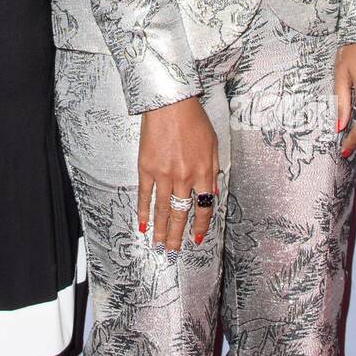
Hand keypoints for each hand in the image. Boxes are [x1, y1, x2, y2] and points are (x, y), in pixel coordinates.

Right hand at [137, 98, 219, 250]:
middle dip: (177, 235)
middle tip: (173, 250)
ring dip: (160, 230)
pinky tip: (142, 224)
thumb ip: (213, 170)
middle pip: (180, 213)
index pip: (203, 207)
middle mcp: (184, 178)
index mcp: (203, 172)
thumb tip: (212, 193)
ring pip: (162, 209)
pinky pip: (145, 195)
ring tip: (158, 244)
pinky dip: (143, 211)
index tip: (197, 238)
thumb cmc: (193, 120)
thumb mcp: (213, 145)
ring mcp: (163, 174)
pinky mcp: (146, 168)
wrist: (169, 104)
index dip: (200, 225)